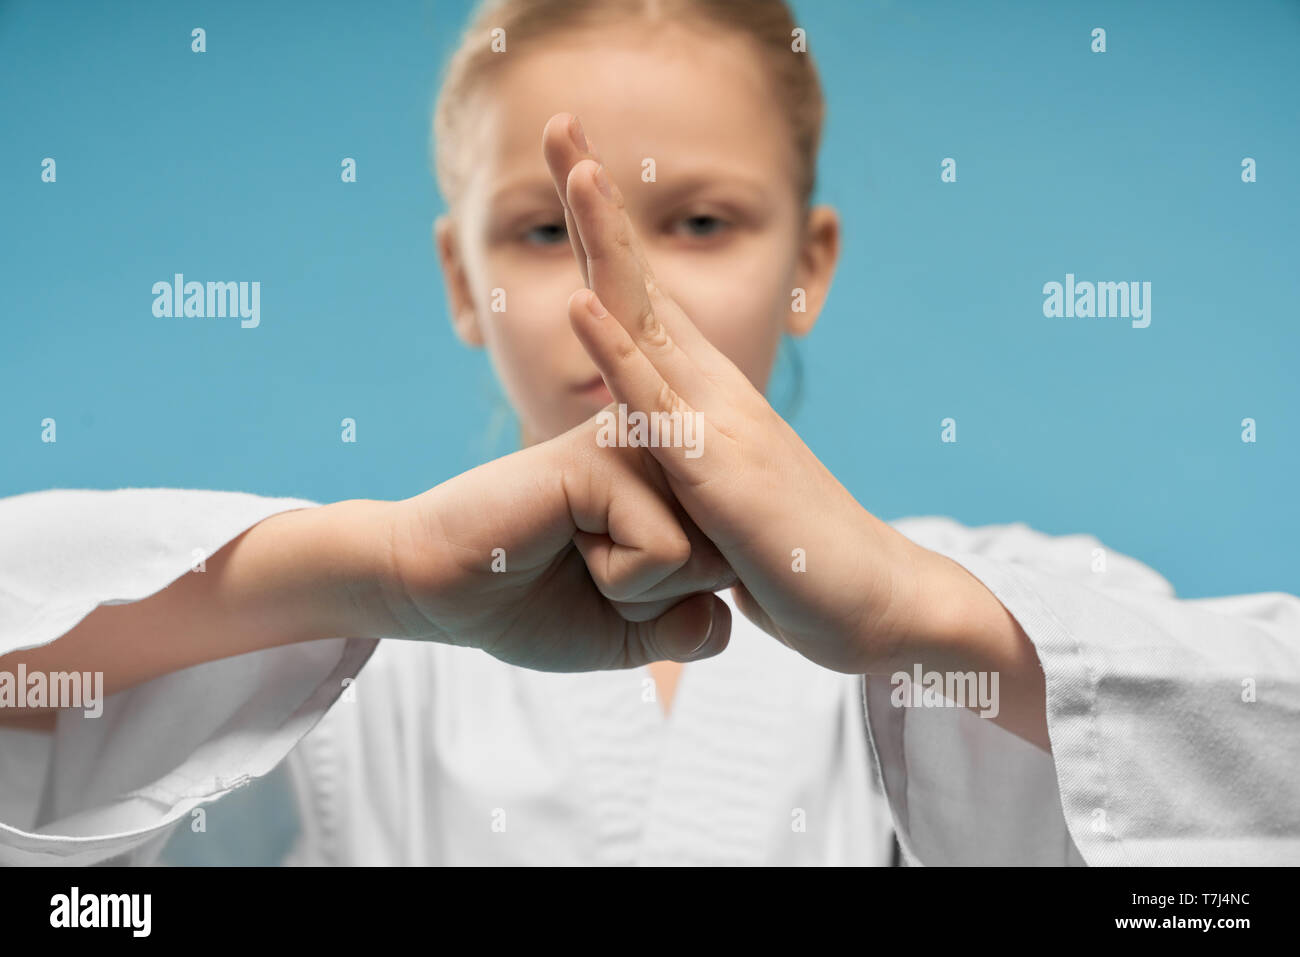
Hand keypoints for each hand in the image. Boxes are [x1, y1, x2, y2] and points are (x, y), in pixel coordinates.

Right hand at [380, 413, 735, 670]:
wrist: (439, 589)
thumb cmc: (526, 604)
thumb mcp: (627, 636)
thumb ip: (686, 631)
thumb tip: (729, 618)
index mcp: (671, 482)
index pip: (735, 560)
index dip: (678, 606)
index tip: (611, 585)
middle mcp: (663, 454)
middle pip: (730, 560)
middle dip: (664, 602)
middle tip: (592, 572)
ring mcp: (638, 448)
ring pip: (705, 556)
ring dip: (640, 593)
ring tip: (579, 554)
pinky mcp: (608, 460)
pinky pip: (666, 552)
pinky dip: (619, 580)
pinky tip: (567, 542)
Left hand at [541, 112, 941, 674]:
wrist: (874, 605)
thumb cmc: (795, 561)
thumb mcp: (723, 503)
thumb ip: (686, 471)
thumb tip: (656, 470)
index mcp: (709, 398)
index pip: (647, 302)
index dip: (606, 238)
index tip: (573, 171)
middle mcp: (717, 392)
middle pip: (644, 282)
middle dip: (601, 201)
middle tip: (563, 123)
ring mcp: (722, 424)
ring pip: (650, 322)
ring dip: (609, 244)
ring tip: (575, 172)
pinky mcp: (724, 474)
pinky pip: (659, 408)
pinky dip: (618, 353)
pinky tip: (586, 304)